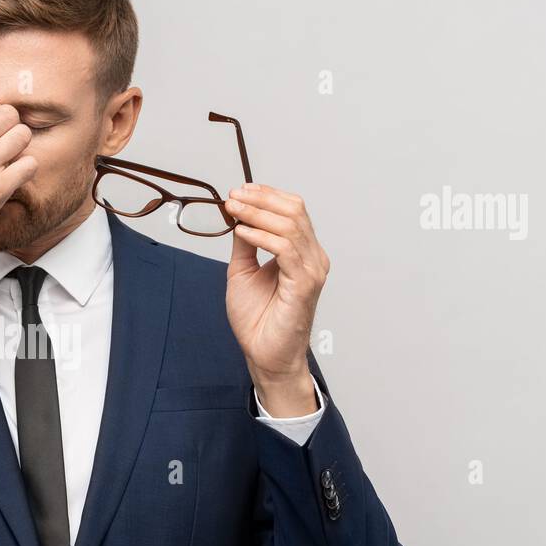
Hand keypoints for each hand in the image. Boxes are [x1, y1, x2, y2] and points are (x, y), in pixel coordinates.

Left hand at [222, 184, 328, 401]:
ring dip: (257, 213)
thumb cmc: (258, 319)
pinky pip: (285, 249)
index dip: (266, 196)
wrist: (264, 354)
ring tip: (234, 210)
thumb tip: (239, 216)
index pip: (292, 210)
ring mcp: (312, 269)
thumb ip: (245, 243)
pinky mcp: (305, 283)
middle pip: (294, 211)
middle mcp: (313, 257)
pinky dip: (261, 236)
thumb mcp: (244, 270)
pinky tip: (241, 232)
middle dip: (261, 199)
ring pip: (290, 225)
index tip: (239, 191)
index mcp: (302, 252)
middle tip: (233, 197)